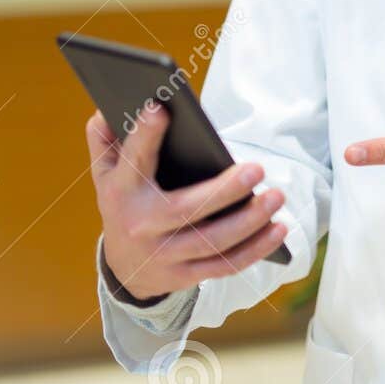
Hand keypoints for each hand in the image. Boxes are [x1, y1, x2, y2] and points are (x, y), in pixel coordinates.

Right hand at [86, 103, 287, 302]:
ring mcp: (163, 254)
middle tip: (258, 169)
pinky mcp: (184, 275)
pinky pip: (224, 265)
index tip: (160, 109)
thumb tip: (108, 108)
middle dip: (224, 191)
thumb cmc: (125, 202)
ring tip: (277, 197)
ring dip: (249, 222)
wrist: (123, 266)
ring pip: (211, 242)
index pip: (133, 161)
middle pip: (186, 210)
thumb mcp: (106, 172)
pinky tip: (278, 229)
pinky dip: (254, 249)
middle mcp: (141, 225)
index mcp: (122, 191)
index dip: (144, 136)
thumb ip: (105, 138)